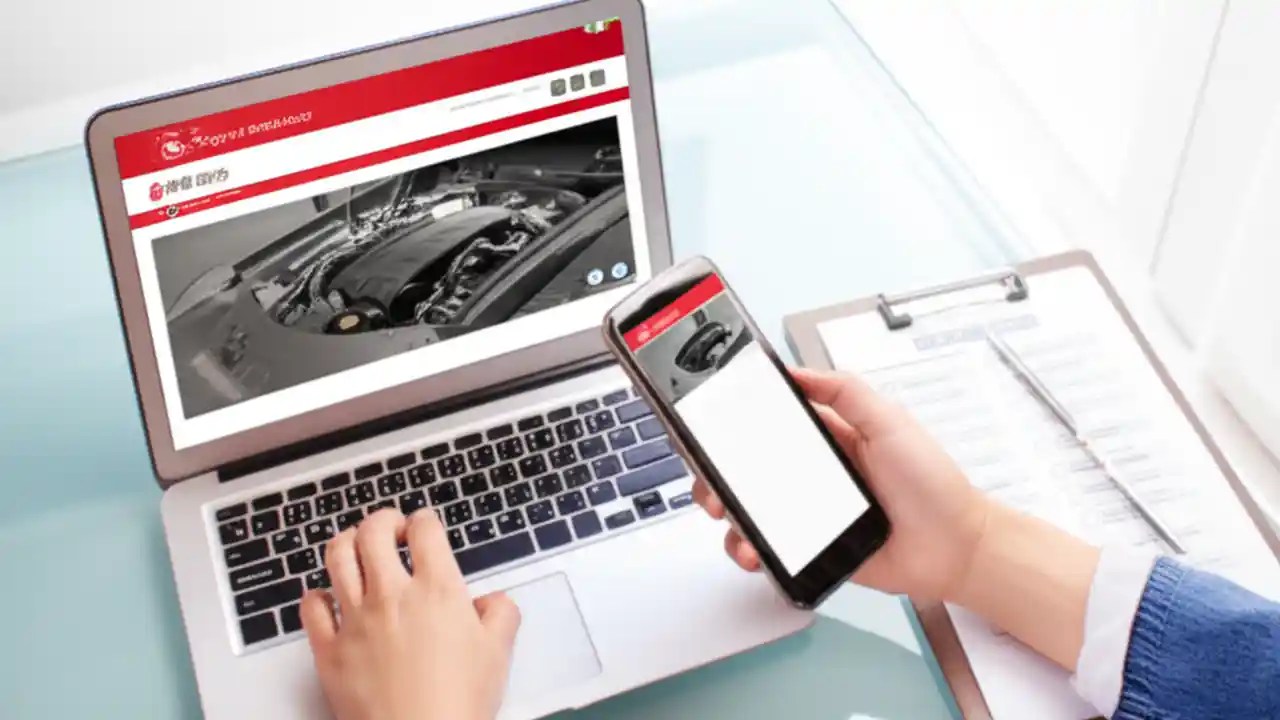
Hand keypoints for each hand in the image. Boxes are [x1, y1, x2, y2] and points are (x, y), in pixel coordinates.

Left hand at [301, 509, 520, 719]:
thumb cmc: (458, 703)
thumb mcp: (499, 652)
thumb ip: (501, 613)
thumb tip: (491, 602)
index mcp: (437, 590)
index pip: (425, 529)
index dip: (425, 521)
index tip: (425, 528)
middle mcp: (391, 596)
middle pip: (373, 531)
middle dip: (384, 520)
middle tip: (391, 529)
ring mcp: (354, 620)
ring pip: (337, 557)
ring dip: (347, 542)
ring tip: (357, 547)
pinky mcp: (329, 650)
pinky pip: (310, 607)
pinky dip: (317, 595)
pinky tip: (329, 598)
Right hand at [693, 367, 991, 602]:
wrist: (955, 549)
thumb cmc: (932, 484)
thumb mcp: (890, 422)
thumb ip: (846, 391)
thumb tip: (798, 371)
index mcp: (828, 437)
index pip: (770, 423)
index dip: (736, 423)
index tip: (710, 422)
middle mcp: (812, 474)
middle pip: (747, 468)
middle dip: (717, 472)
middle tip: (712, 478)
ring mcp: (808, 514)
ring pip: (749, 510)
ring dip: (728, 512)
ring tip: (728, 516)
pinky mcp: (810, 550)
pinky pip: (768, 549)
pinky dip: (749, 549)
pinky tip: (753, 550)